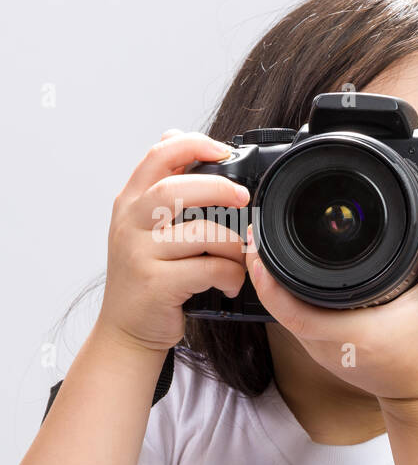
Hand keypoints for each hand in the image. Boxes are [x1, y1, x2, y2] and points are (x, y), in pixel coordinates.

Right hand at [99, 130, 250, 352]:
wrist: (127, 329)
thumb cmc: (148, 275)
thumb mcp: (145, 225)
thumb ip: (162, 186)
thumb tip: (175, 135)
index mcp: (130, 201)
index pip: (158, 156)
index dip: (193, 145)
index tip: (224, 150)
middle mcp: (130, 223)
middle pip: (176, 189)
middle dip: (219, 188)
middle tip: (244, 198)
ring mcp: (139, 254)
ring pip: (200, 232)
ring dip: (233, 244)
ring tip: (240, 257)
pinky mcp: (155, 284)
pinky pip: (207, 269)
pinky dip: (230, 275)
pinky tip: (231, 283)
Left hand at [245, 194, 417, 402]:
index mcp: (351, 332)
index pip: (291, 309)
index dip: (267, 280)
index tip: (259, 246)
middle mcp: (327, 345)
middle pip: (277, 306)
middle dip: (261, 269)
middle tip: (256, 230)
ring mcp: (319, 350)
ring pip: (281, 313)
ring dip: (269, 282)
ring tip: (266, 244)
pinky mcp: (320, 349)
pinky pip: (291, 318)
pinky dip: (283, 295)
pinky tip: (285, 270)